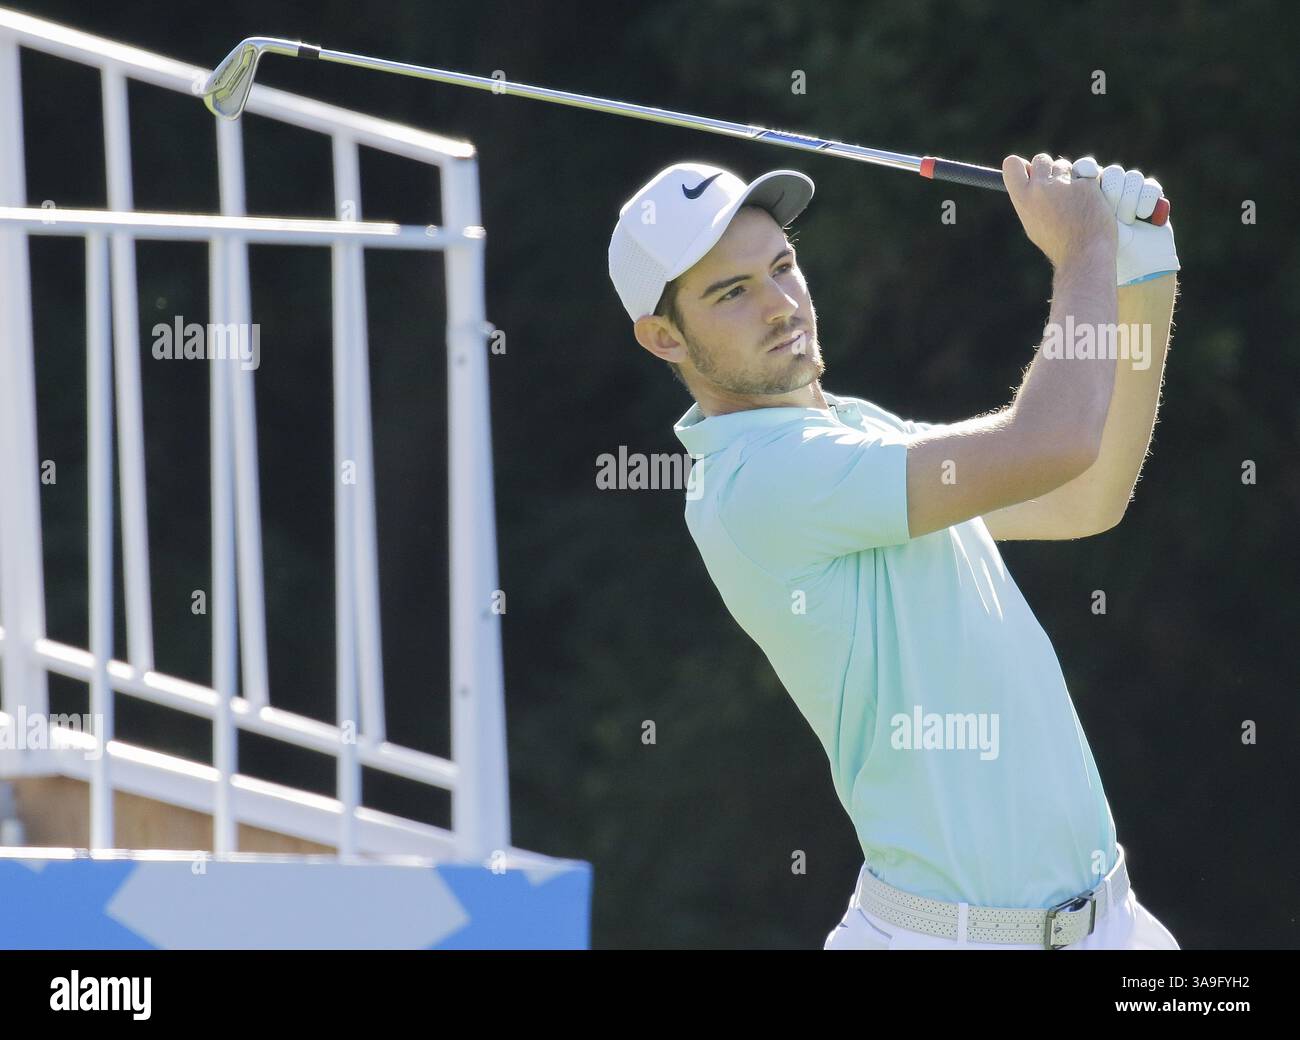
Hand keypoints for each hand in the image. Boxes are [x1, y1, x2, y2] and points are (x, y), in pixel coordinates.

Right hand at [1002, 153, 1116, 269]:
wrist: (1083, 255)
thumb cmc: (1058, 243)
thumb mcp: (1033, 222)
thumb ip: (1029, 198)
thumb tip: (1028, 171)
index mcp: (1022, 198)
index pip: (1012, 164)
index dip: (1023, 166)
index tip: (1031, 173)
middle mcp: (1040, 188)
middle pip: (1041, 159)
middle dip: (1050, 169)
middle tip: (1058, 188)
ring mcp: (1064, 184)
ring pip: (1065, 165)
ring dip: (1070, 177)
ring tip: (1075, 202)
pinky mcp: (1087, 183)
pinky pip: (1087, 174)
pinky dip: (1089, 186)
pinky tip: (1089, 204)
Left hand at [1069, 156, 1179, 286]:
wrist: (1132, 268)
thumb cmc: (1101, 248)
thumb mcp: (1081, 221)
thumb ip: (1073, 197)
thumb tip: (1069, 169)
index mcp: (1087, 198)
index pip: (1089, 170)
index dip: (1090, 173)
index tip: (1088, 178)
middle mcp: (1109, 195)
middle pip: (1112, 173)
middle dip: (1112, 194)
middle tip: (1110, 216)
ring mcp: (1131, 197)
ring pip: (1131, 178)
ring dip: (1129, 201)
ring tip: (1126, 222)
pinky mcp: (1151, 201)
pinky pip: (1150, 186)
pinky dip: (1146, 201)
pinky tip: (1143, 218)